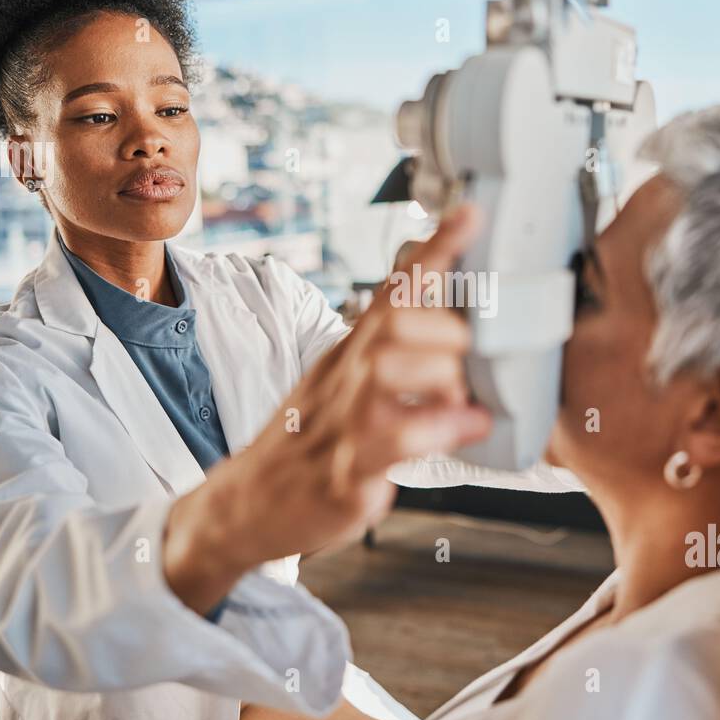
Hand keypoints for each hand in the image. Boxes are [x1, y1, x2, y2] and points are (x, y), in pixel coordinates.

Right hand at [164, 204, 491, 609]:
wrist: (248, 504)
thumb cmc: (309, 441)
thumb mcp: (343, 382)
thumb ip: (390, 348)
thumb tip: (442, 313)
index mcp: (348, 354)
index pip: (391, 290)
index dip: (433, 252)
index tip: (471, 214)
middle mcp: (344, 379)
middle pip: (393, 321)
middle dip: (445, 330)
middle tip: (470, 358)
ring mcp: (342, 424)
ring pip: (388, 370)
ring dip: (441, 377)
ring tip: (465, 401)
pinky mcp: (345, 473)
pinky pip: (396, 440)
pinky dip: (441, 429)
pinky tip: (470, 430)